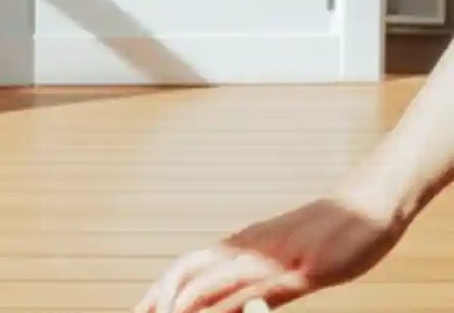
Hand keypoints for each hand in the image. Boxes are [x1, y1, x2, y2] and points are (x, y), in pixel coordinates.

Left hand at [133, 196, 406, 312]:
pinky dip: (234, 304)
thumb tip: (233, 300)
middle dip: (162, 296)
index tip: (140, 309)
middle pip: (192, 269)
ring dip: (188, 302)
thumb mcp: (285, 257)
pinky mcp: (302, 268)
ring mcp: (274, 257)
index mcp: (242, 245)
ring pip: (218, 280)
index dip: (161, 288)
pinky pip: (260, 289)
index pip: (189, 265)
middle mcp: (249, 248)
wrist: (369, 205)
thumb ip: (257, 278)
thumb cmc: (329, 235)